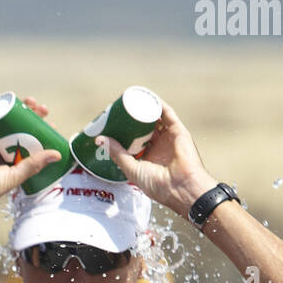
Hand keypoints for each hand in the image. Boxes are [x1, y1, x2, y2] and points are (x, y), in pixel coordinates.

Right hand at [0, 98, 61, 213]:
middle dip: (31, 115)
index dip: (40, 132)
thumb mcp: (14, 177)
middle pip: (18, 126)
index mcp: (9, 160)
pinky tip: (7, 99)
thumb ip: (33, 165)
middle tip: (42, 109)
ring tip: (30, 102)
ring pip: (4, 118)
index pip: (28, 142)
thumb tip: (58, 154)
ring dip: (16, 107)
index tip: (51, 125)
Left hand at [97, 101, 217, 217]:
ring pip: (154, 118)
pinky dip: (157, 103)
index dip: (123, 132)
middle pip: (143, 128)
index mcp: (148, 159)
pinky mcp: (177, 130)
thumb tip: (100, 139)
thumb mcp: (132, 169)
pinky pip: (167, 112)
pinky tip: (146, 96)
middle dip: (131, 119)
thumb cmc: (158, 185)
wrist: (182, 187)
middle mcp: (159, 147)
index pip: (133, 141)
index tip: (111, 125)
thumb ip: (118, 154)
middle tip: (117, 111)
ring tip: (129, 101)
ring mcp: (168, 138)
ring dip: (144, 108)